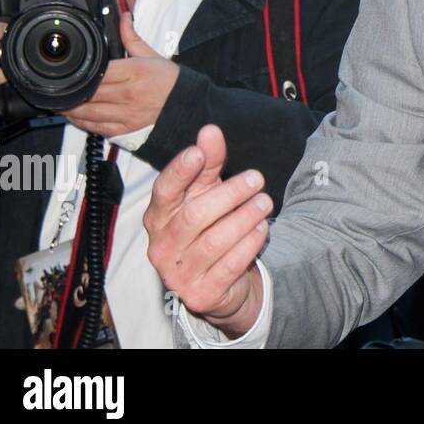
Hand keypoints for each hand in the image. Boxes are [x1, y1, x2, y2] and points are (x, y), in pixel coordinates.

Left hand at [62, 11, 178, 137]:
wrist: (187, 104)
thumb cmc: (170, 80)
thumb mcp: (151, 55)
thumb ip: (131, 38)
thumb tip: (123, 17)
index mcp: (134, 72)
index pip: (98, 72)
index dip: (78, 73)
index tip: (65, 72)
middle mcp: (129, 93)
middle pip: (88, 93)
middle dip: (69, 92)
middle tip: (55, 87)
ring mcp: (126, 113)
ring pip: (88, 112)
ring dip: (70, 109)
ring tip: (59, 103)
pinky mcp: (126, 128)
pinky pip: (97, 127)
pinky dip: (82, 123)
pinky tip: (74, 117)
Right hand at [145, 124, 269, 335]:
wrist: (219, 283)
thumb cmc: (209, 227)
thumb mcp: (207, 192)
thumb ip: (208, 163)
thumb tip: (209, 130)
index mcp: (158, 217)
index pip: (164, 191)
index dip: (180, 172)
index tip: (199, 153)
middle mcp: (161, 246)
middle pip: (195, 215)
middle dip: (230, 194)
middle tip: (257, 179)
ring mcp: (178, 273)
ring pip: (214, 241)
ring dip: (245, 218)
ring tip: (265, 202)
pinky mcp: (200, 294)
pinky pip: (229, 265)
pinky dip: (249, 243)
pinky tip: (262, 229)